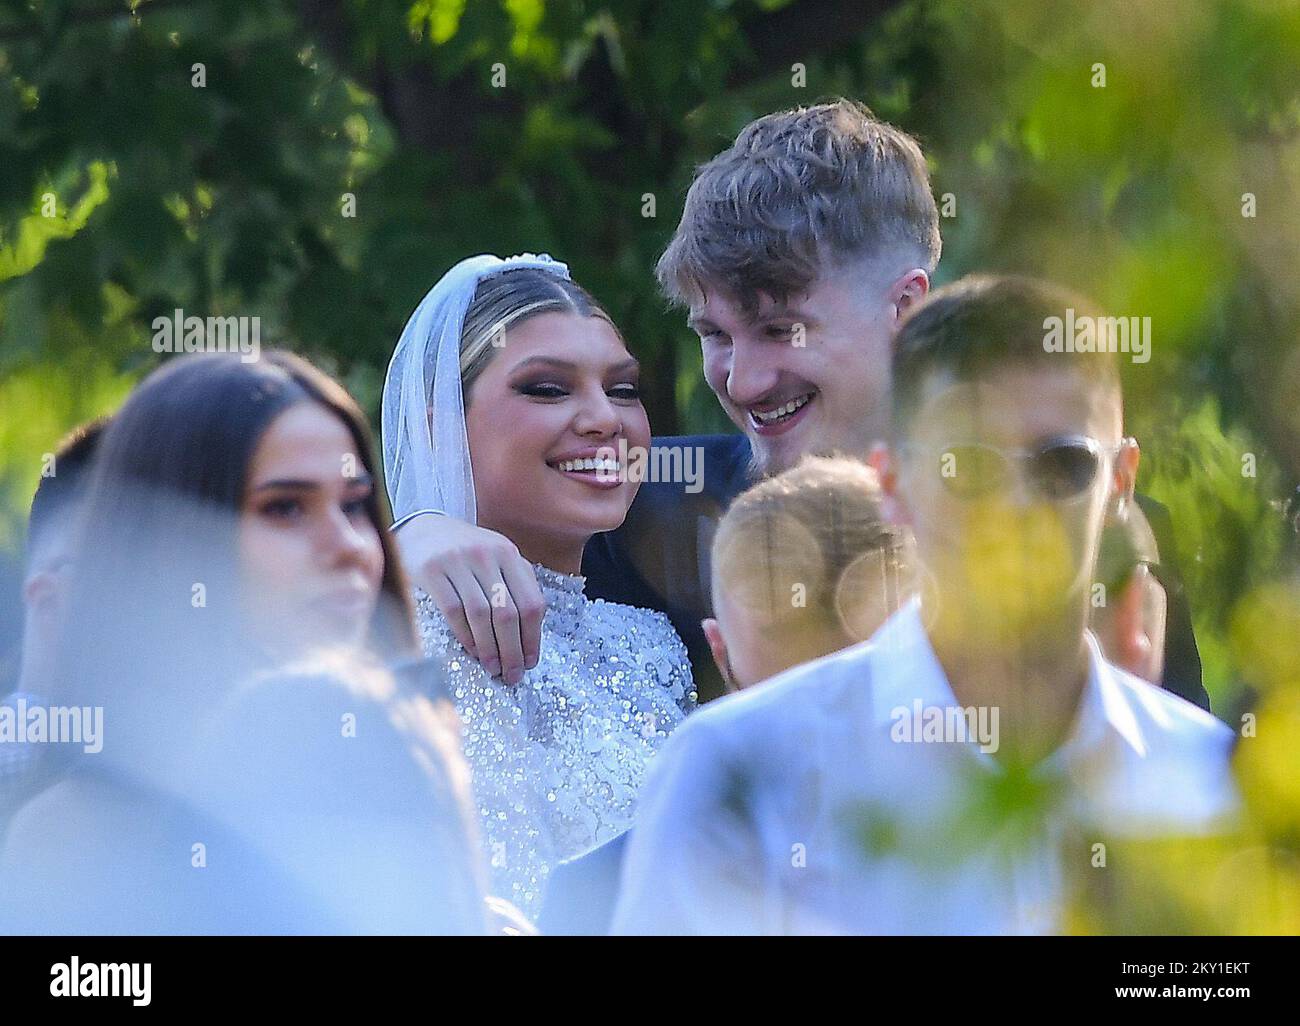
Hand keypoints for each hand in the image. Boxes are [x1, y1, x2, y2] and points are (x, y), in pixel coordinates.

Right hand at [395, 514, 543, 683]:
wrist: (423, 529)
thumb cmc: (465, 553)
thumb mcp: (496, 559)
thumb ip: (515, 585)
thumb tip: (529, 636)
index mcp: (508, 554)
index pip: (531, 602)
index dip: (533, 637)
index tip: (530, 662)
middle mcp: (486, 554)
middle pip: (508, 612)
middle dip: (513, 649)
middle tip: (512, 674)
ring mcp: (458, 560)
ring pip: (481, 614)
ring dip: (490, 647)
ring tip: (493, 668)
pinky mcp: (432, 569)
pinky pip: (453, 610)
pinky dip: (466, 635)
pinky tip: (472, 651)